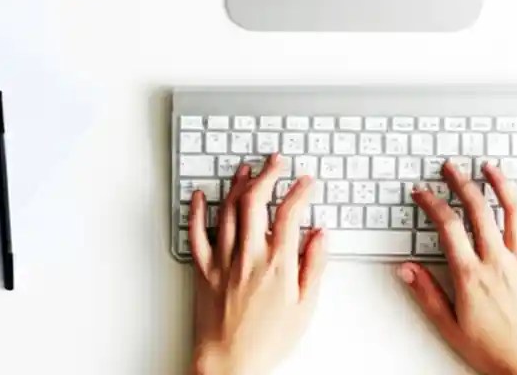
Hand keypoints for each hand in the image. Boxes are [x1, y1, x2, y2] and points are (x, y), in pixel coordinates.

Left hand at [188, 155, 326, 374]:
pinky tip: (200, 196)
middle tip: (275, 162)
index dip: (300, 191)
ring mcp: (223, 261)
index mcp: (277, 265)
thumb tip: (321, 235)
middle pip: (255, 201)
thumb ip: (314, 266)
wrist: (229, 364)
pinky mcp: (203, 271)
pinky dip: (196, 211)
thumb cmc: (267, 342)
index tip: (306, 181)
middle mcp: (248, 256)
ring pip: (227, 210)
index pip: (290, 214)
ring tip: (246, 170)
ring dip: (237, 185)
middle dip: (267, 174)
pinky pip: (196, 233)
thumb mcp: (305, 307)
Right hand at [398, 161, 516, 374]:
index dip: (432, 204)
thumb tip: (406, 268)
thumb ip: (427, 294)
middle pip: (477, 210)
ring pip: (512, 212)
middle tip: (450, 167)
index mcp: (471, 276)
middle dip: (461, 183)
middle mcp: (498, 263)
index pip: (447, 227)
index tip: (422, 192)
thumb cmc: (495, 352)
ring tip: (489, 166)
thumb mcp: (451, 327)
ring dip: (500, 184)